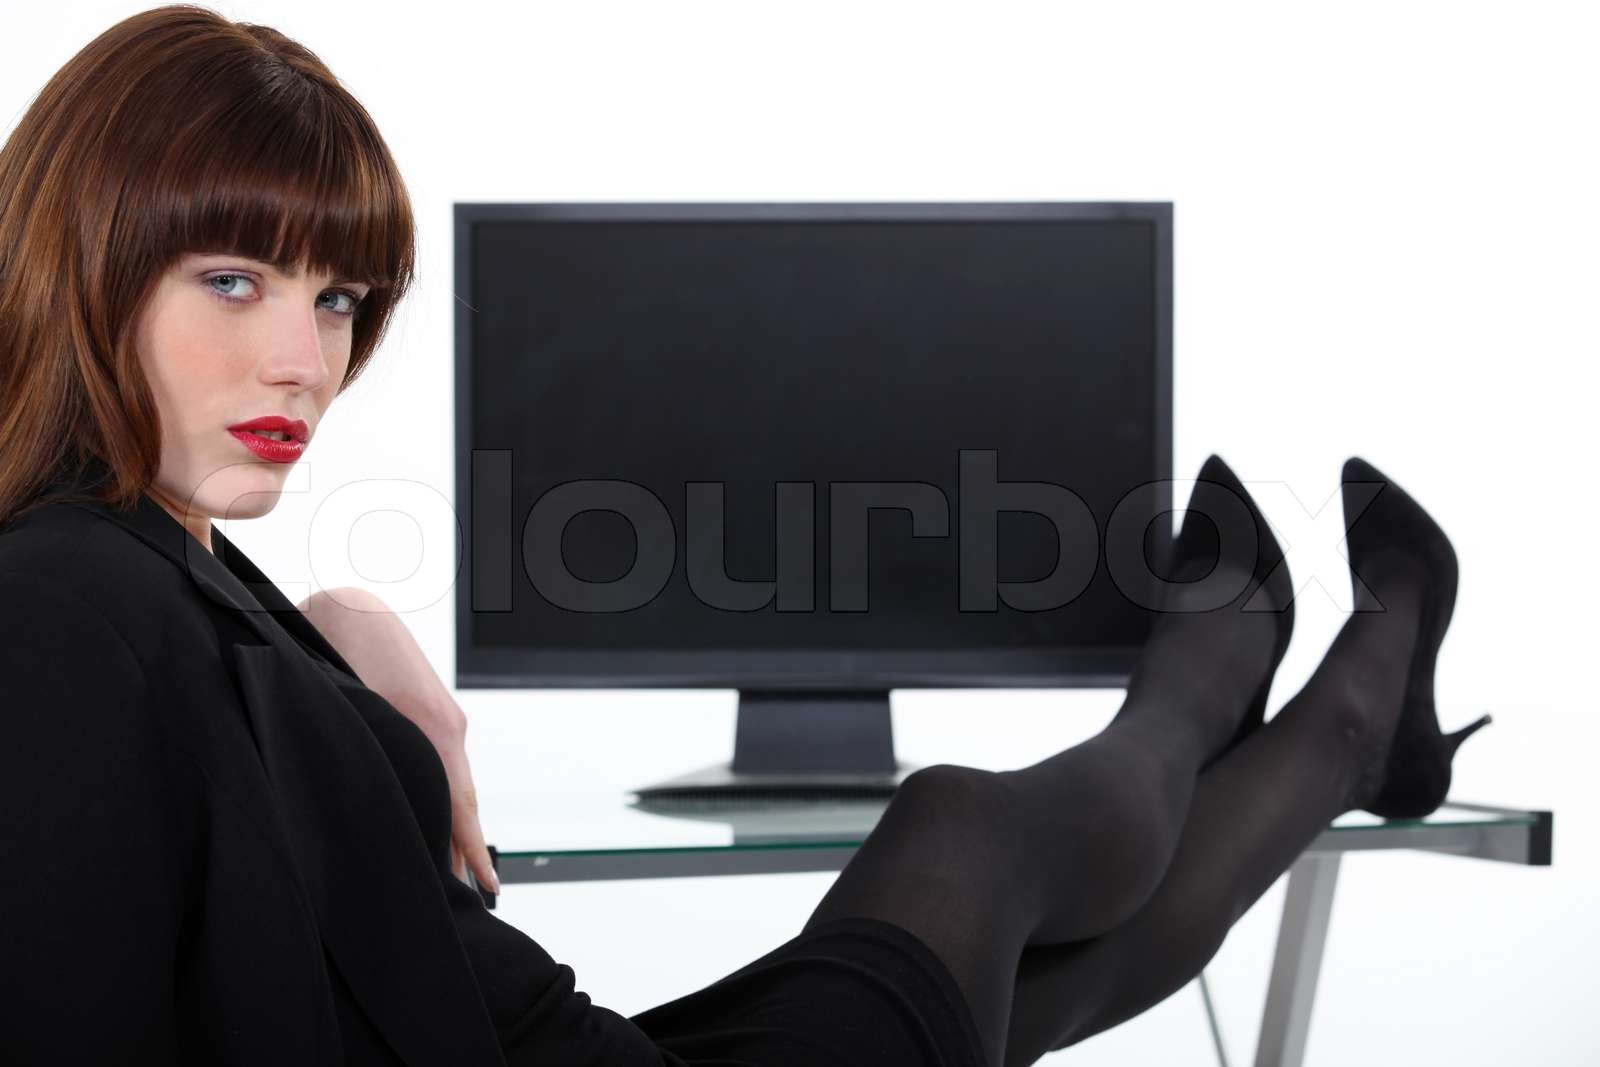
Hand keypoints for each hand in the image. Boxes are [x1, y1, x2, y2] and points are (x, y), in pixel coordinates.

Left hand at [297, 588, 501, 894]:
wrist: (350, 607)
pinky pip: (445, 763)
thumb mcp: (356, 703)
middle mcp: (448, 725)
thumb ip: (375, 750)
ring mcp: (444, 718)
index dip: (471, 847)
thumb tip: (386, 801)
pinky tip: (436, 815)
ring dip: (456, 821)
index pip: (461, 802)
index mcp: (434, 727)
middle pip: (464, 798)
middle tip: (472, 893)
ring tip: (457, 867)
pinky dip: (446, 794)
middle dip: (469, 846)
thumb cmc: (343, 647)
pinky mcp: (432, 713)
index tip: (484, 884)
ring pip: (454, 781)